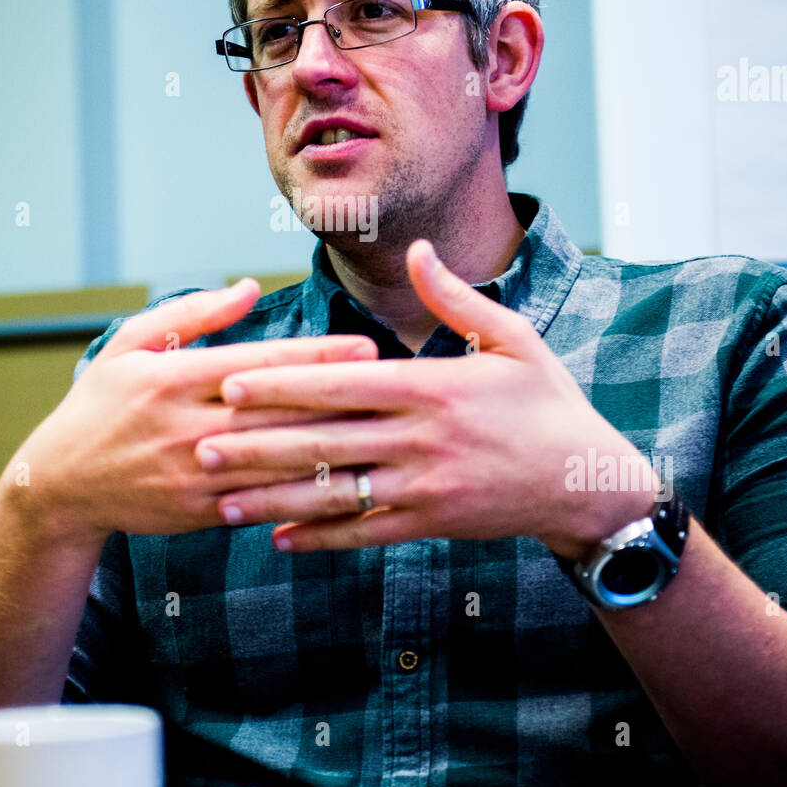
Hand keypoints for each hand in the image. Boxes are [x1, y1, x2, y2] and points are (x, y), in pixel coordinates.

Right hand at [0, 279, 378, 546]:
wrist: (61, 484)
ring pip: (279, 461)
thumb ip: (193, 316)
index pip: (260, 363)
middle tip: (398, 388)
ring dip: (336, 449)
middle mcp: (189, 426)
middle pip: (280, 413)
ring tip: (387, 436)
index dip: (316, 354)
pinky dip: (305, 495)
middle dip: (343, 400)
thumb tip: (248, 287)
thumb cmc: (102, 403)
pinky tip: (347, 486)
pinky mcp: (199, 511)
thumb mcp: (132, 346)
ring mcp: (196, 473)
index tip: (366, 344)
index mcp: (176, 378)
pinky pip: (264, 502)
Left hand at [195, 242, 658, 557]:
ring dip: (274, 498)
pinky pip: (365, 533)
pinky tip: (279, 537)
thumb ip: (455, 298)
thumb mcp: (512, 339)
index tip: (232, 383)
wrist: (588, 482)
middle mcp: (422, 440)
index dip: (283, 385)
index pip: (343, 383)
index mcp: (434, 387)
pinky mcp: (432, 524)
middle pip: (325, 441)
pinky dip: (320, 537)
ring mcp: (425, 487)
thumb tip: (417, 249)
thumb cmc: (548, 403)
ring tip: (221, 498)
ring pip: (335, 493)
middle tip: (199, 443)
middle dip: (258, 444)